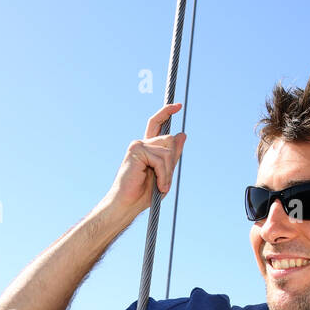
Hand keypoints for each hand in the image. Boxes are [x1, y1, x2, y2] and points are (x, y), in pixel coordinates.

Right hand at [99, 102, 186, 221]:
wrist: (127, 204)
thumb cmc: (143, 194)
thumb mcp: (165, 174)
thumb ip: (173, 156)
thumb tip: (182, 134)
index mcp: (147, 148)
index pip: (156, 124)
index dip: (166, 112)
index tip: (178, 105)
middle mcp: (142, 143)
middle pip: (170, 140)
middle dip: (173, 162)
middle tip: (165, 182)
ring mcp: (138, 145)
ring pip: (168, 150)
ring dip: (168, 172)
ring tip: (161, 186)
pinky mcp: (136, 150)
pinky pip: (160, 159)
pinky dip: (163, 175)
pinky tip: (159, 186)